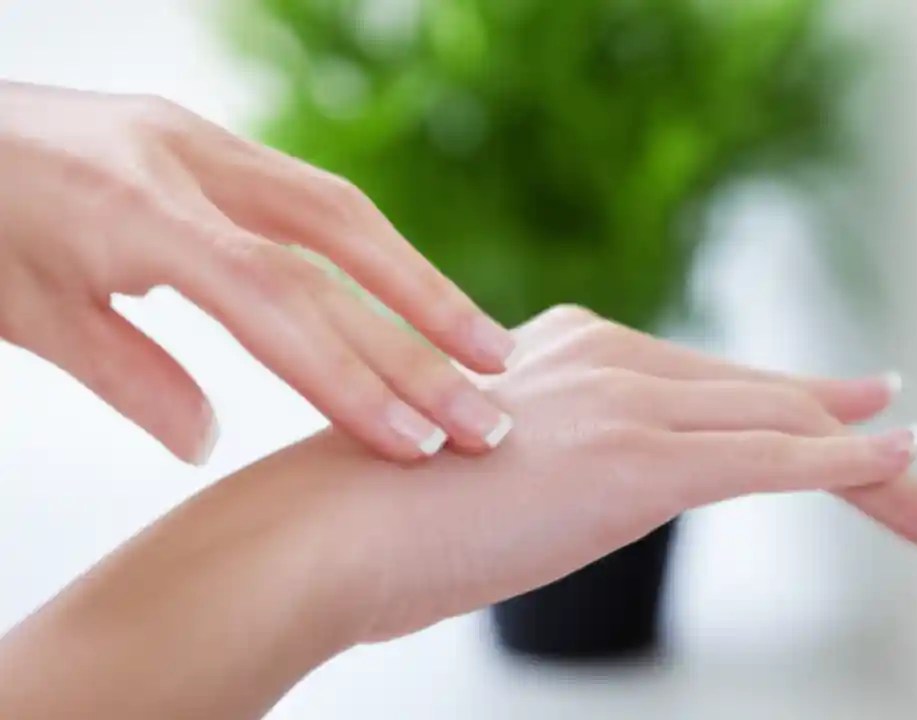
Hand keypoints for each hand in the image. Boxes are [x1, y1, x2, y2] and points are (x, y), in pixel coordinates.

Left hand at [0, 81, 513, 463]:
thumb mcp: (19, 309)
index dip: (350, 373)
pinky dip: (371, 251)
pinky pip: (311, 195)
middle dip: (422, 333)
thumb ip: (125, 371)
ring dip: (420, 283)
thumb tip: (209, 438)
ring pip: (340, 209)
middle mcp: (184, 160)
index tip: (413, 442)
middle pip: (335, 247)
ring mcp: (198, 142)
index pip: (273, 297)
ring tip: (485, 349)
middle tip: (488, 411)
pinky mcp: (203, 142)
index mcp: (133, 207)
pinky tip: (406, 296)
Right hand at [310, 306, 916, 640]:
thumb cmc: (383, 514)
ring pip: (780, 427)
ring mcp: (624, 402)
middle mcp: (605, 356)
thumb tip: (570, 485)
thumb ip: (541, 457)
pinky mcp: (636, 459)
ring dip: (869, 466)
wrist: (323, 533)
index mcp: (570, 353)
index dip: (789, 413)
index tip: (846, 428)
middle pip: (761, 400)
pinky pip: (768, 457)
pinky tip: (899, 460)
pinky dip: (845, 461)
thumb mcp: (483, 469)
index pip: (709, 386)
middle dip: (849, 439)